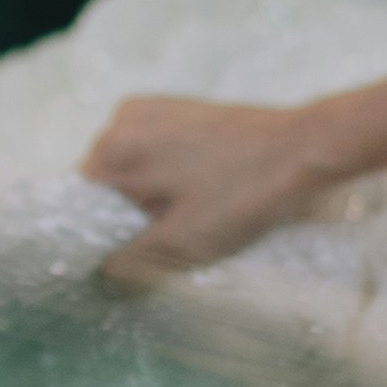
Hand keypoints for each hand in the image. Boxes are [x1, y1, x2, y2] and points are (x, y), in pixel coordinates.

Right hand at [81, 96, 352, 290]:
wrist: (306, 149)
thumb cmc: (244, 194)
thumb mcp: (181, 243)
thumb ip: (129, 263)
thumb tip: (100, 277)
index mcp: (113, 147)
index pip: (80, 205)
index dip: (102, 237)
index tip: (135, 254)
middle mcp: (123, 118)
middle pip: (109, 188)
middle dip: (135, 216)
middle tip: (177, 235)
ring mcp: (154, 108)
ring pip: (137, 173)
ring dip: (157, 198)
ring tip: (200, 211)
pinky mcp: (182, 109)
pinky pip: (160, 154)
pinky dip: (175, 177)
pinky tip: (208, 191)